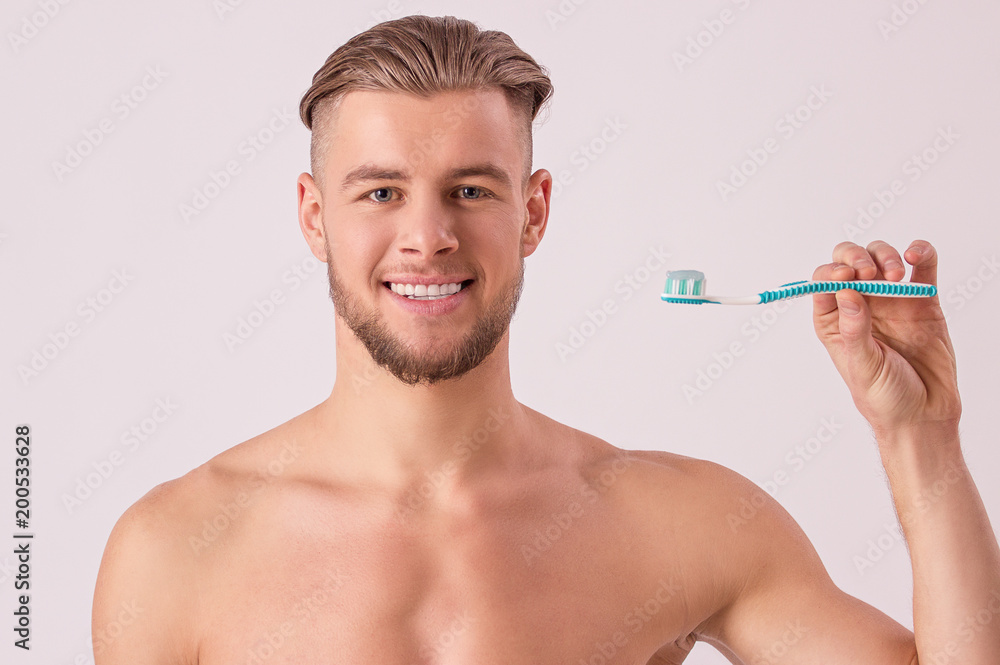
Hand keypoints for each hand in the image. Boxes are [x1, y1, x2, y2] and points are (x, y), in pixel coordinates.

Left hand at [811, 240, 960, 437]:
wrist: (924, 414)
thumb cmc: (884, 398)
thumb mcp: (862, 367)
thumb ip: (854, 330)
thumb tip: (844, 293)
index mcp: (834, 320)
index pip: (824, 283)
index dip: (832, 273)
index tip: (846, 276)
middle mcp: (860, 305)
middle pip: (850, 263)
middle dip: (856, 258)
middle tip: (869, 272)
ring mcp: (892, 300)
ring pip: (882, 259)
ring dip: (886, 256)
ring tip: (895, 276)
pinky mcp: (923, 300)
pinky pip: (922, 267)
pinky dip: (920, 252)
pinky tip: (915, 255)